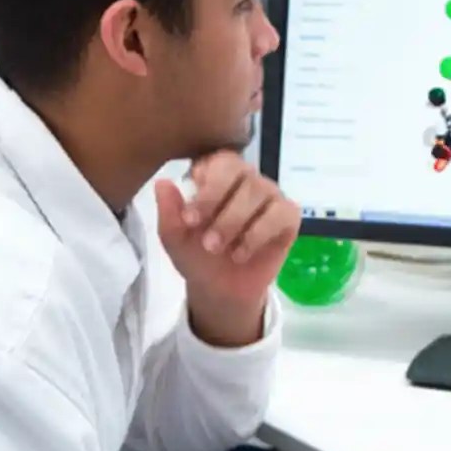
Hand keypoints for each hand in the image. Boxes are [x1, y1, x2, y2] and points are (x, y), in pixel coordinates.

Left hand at [154, 151, 300, 346]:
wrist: (220, 290)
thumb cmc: (197, 255)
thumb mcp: (175, 238)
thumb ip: (169, 211)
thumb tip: (162, 183)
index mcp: (217, 175)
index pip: (218, 161)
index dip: (205, 186)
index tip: (189, 218)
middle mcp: (246, 178)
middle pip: (240, 170)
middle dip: (218, 204)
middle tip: (205, 239)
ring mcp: (269, 195)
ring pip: (259, 191)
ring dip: (234, 223)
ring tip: (218, 249)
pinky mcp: (288, 217)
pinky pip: (280, 213)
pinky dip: (258, 234)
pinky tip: (241, 254)